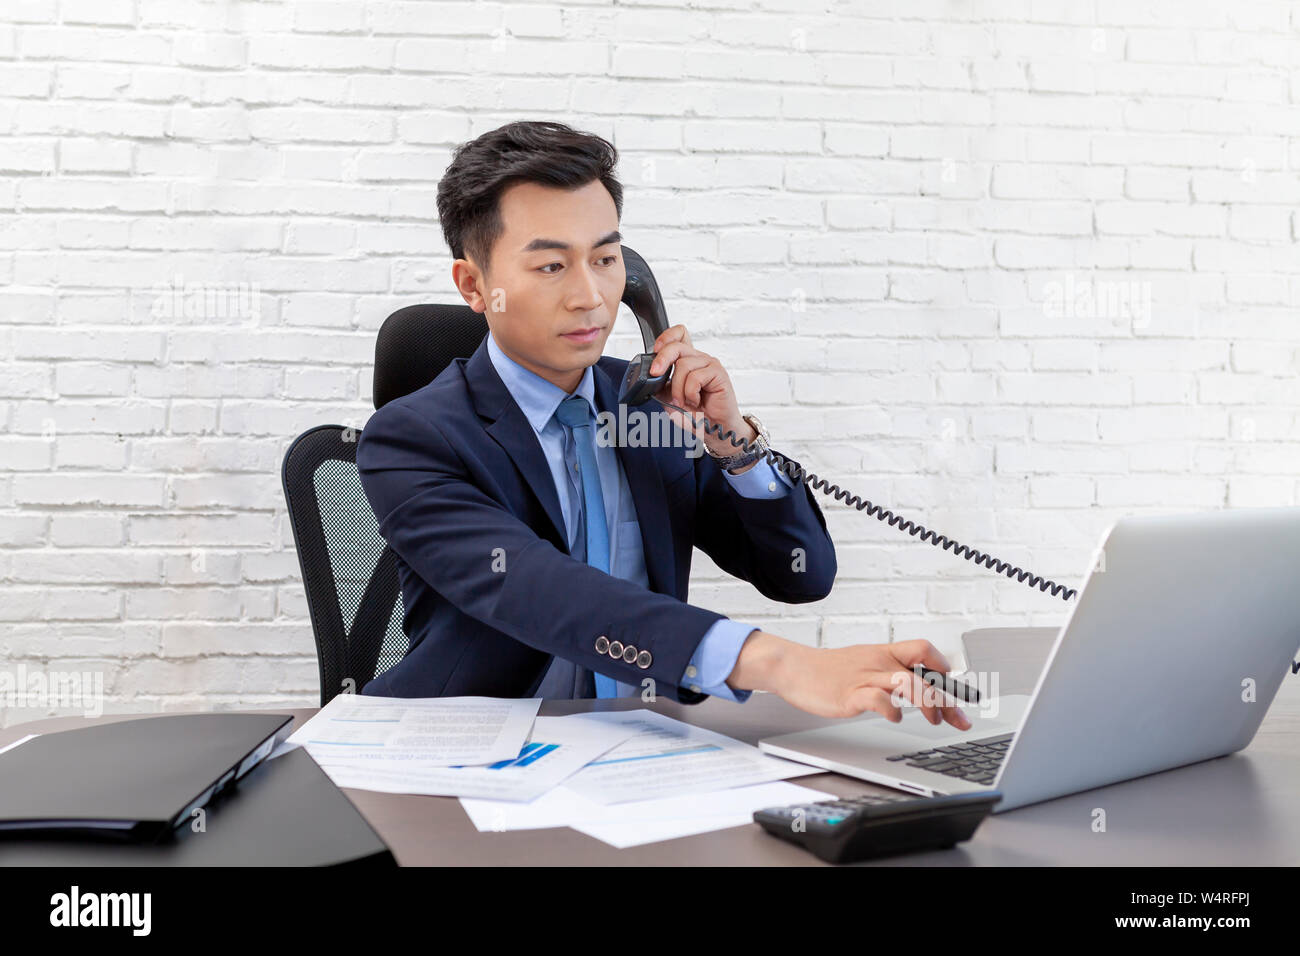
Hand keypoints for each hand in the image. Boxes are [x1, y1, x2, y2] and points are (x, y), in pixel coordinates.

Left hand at [646, 324, 755, 458]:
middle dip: (662, 359)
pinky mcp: (718, 373)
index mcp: (688, 360)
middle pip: (677, 346)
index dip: (666, 337)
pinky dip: (690, 393)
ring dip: (678, 388)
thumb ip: (660, 385)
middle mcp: (699, 359)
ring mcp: (709, 364)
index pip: (679, 334)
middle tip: (654, 374)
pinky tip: (696, 401)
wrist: (713, 429)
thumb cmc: (696, 413)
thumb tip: (649, 376)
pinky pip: (695, 377)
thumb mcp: (669, 398)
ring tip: (683, 401)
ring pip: (683, 365)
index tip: (654, 349)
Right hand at [727, 632, 973, 727]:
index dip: (943, 666)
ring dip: (927, 703)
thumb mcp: (865, 662)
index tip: (954, 685)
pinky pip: (878, 699)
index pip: (923, 649)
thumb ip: (888, 670)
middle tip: (956, 718)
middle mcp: (879, 662)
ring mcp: (865, 678)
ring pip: (907, 682)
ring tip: (932, 719)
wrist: (795, 668)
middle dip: (946, 698)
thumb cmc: (830, 670)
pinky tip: (894, 717)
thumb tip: (915, 685)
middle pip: (923, 673)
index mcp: (884, 653)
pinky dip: (892, 710)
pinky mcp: (850, 694)